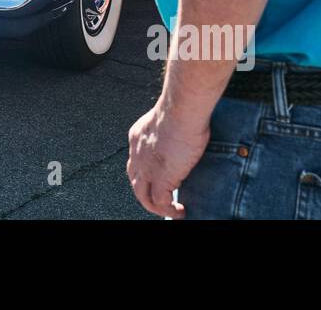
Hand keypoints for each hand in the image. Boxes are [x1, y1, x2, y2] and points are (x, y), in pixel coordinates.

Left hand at [126, 100, 210, 218]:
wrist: (182, 110)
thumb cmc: (182, 108)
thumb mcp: (170, 120)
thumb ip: (170, 130)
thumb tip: (185, 134)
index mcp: (138, 136)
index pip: (136, 159)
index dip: (145, 171)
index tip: (157, 176)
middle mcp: (137, 153)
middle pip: (135, 180)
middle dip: (145, 192)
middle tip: (160, 200)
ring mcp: (146, 168)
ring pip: (142, 195)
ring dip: (155, 206)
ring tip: (169, 210)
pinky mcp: (160, 179)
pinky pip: (160, 202)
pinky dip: (168, 210)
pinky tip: (179, 211)